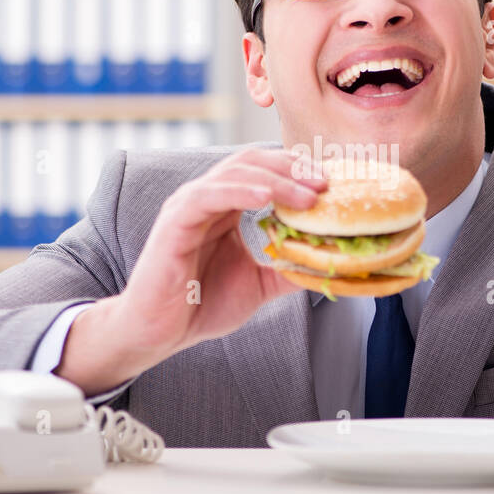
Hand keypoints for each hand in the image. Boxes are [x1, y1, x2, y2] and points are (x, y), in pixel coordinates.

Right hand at [56, 149, 325, 394]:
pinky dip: (238, 191)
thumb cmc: (202, 304)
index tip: (333, 185)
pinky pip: (208, 195)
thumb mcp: (260, 284)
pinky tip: (264, 197)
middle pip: (253, 161)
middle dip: (293, 167)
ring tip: (308, 194)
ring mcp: (189, 205)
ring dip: (276, 180)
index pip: (266, 171)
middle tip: (325, 183)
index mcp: (227, 206)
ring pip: (235, 172)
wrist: (160, 332)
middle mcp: (209, 198)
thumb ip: (290, 267)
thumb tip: (330, 262)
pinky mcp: (174, 221)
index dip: (299, 171)